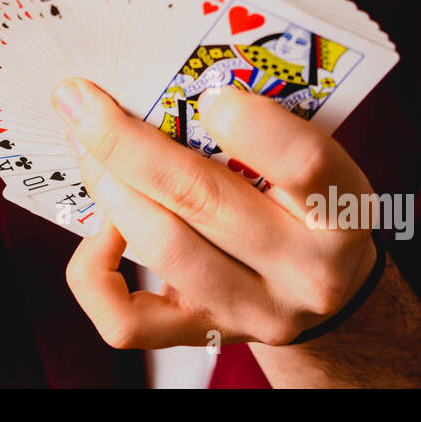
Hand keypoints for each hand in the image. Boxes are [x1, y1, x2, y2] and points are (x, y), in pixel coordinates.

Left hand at [51, 78, 378, 348]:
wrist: (324, 293)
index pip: (302, 163)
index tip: (206, 92)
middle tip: (80, 100)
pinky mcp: (201, 335)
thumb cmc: (305, 204)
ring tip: (84, 147)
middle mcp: (304, 272)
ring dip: (109, 187)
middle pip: (201, 199)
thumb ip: (259, 129)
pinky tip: (101, 229)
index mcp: (340, 212)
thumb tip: (155, 86)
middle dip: (124, 142)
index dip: (247, 122)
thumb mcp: (311, 162)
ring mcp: (251, 312)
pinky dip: (94, 268)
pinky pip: (125, 319)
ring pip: (161, 248)